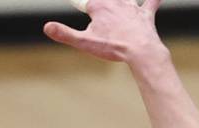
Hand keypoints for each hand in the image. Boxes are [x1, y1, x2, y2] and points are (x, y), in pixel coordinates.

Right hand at [44, 0, 163, 63]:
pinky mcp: (146, 15)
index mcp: (98, 7)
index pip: (82, 1)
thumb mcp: (85, 42)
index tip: (80, 5)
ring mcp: (131, 7)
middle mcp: (115, 2)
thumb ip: (65, 34)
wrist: (141, 51)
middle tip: (99, 8)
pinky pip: (151, 2)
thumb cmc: (113, 47)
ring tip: (117, 1)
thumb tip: (46, 27)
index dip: (78, 3)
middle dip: (100, 2)